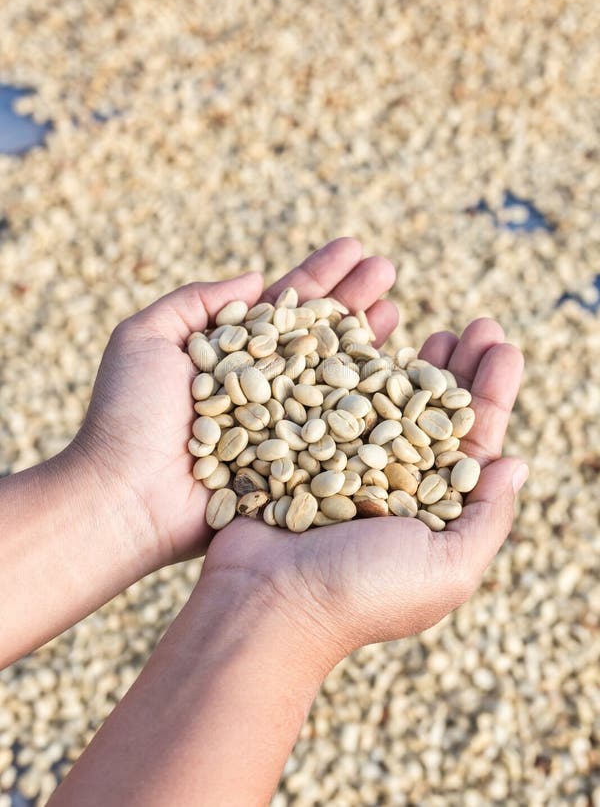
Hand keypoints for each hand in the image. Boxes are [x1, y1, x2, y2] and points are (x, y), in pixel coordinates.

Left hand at [72, 238, 396, 570]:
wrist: (126, 496)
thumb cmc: (129, 414)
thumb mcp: (145, 337)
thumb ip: (196, 301)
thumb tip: (255, 280)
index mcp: (232, 353)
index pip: (284, 306)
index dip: (320, 276)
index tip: (354, 248)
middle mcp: (263, 386)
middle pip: (317, 335)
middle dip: (353, 299)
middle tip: (387, 268)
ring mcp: (283, 426)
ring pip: (335, 377)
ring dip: (367, 342)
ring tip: (398, 308)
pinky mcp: (296, 466)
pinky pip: (339, 432)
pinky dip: (369, 405)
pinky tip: (397, 377)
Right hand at [201, 278, 525, 659]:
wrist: (265, 602)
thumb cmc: (361, 592)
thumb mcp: (449, 567)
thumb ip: (488, 518)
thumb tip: (515, 463)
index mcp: (435, 512)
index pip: (474, 440)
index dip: (492, 391)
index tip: (503, 347)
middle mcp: (394, 485)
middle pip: (435, 412)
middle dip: (459, 368)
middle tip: (476, 326)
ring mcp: (346, 466)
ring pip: (386, 400)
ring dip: (409, 359)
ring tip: (428, 325)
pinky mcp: (302, 453)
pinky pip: (333, 401)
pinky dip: (351, 368)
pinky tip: (364, 339)